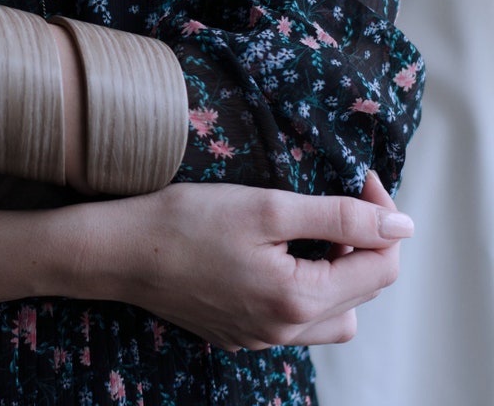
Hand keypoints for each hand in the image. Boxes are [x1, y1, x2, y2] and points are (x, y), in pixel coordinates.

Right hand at [67, 173, 410, 350]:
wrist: (117, 252)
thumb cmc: (182, 223)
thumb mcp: (265, 207)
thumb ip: (338, 215)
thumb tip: (400, 226)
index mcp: (299, 299)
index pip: (381, 266)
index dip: (382, 218)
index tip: (360, 180)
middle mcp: (286, 329)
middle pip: (363, 292)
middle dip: (362, 243)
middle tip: (334, 200)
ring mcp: (261, 337)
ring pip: (334, 314)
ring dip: (338, 273)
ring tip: (309, 234)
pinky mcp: (239, 333)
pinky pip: (295, 319)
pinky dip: (303, 288)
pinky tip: (275, 257)